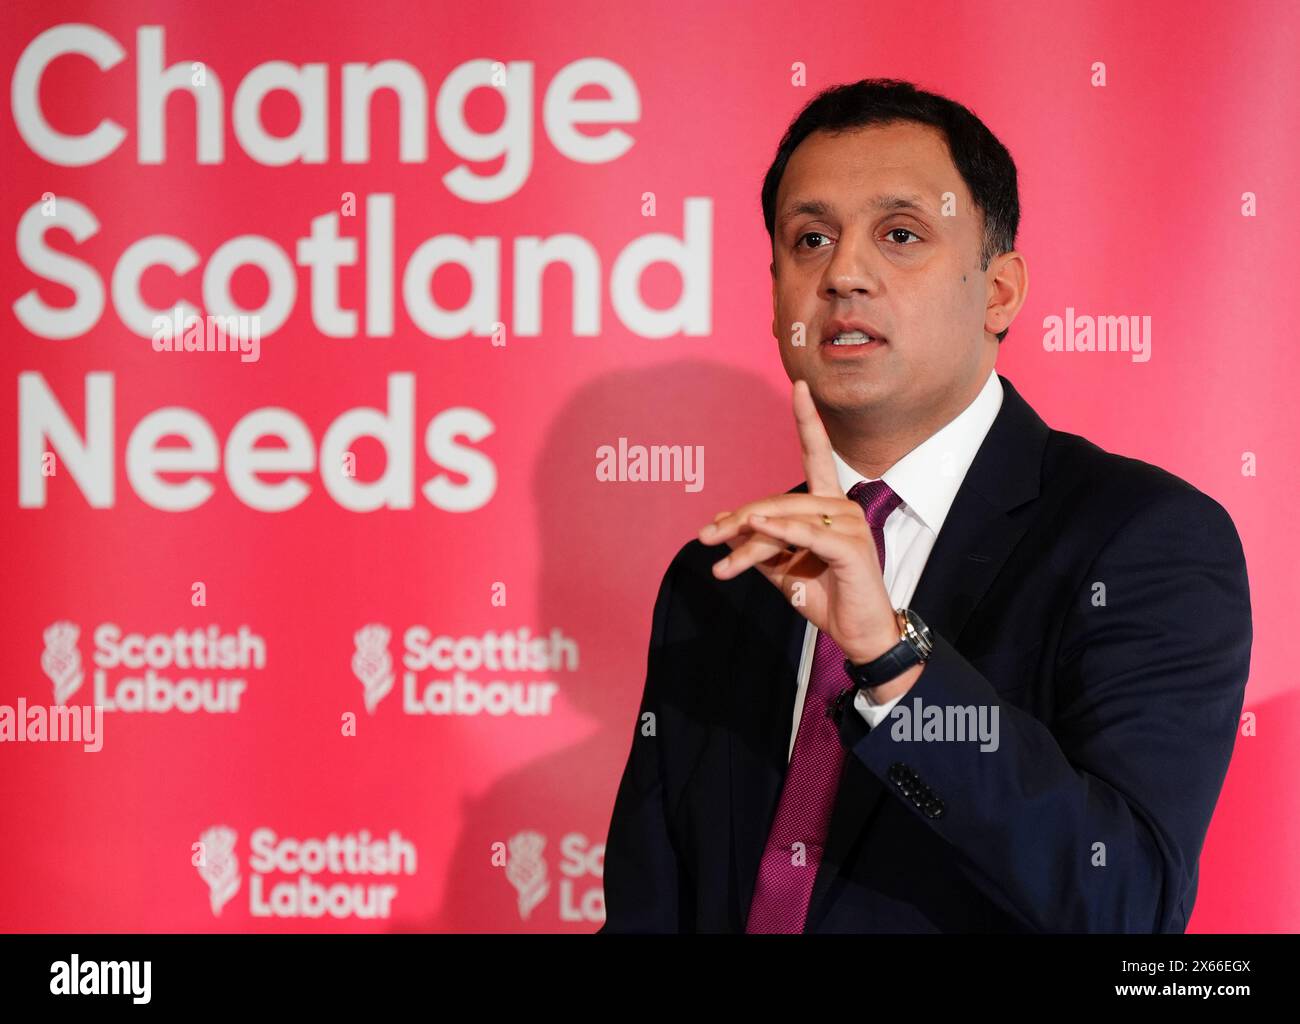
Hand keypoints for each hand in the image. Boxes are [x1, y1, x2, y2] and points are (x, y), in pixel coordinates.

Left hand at [698, 379, 900, 666]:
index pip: (816, 453)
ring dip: (747, 545)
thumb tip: (723, 524)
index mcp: (828, 504)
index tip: (798, 385)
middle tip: (704, 540)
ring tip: (719, 567)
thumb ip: (757, 544)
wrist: (857, 635)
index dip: (807, 420)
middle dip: (737, 521)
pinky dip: (778, 532)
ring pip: (784, 521)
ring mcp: (849, 524)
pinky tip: (753, 528)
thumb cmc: (825, 597)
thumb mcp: (782, 568)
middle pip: (777, 502)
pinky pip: (807, 534)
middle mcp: (841, 505)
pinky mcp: (850, 548)